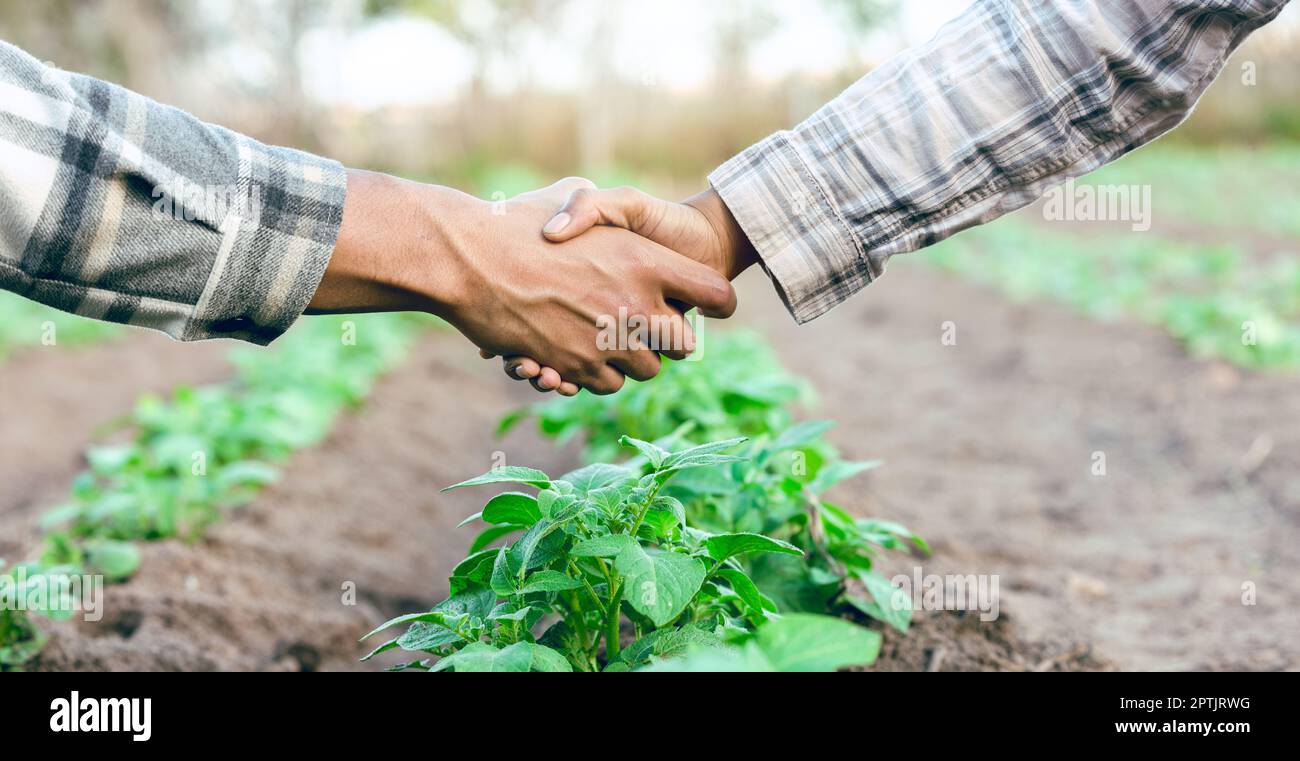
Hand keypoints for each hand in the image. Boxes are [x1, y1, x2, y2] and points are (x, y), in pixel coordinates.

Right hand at [313, 171, 735, 394]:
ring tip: (609, 337)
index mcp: (645, 261)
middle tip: (650, 325)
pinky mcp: (575, 366)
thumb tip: (621, 220)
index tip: (710, 304)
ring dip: (633, 359)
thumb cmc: (516, 221)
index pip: (715, 295)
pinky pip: (607, 384)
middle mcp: (634, 305)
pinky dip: (598, 374)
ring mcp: (606, 341)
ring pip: (647, 370)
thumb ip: (606, 207)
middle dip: (671, 339)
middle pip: (685, 345)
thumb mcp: (573, 196)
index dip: (718, 302)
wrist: (468, 259)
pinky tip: (579, 351)